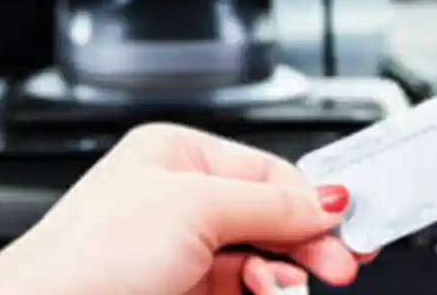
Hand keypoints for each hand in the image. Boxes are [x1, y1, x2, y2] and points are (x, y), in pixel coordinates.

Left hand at [0, 124, 367, 294]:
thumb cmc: (86, 257)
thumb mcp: (195, 209)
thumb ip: (268, 204)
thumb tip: (326, 197)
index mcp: (176, 155)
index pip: (266, 170)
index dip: (311, 198)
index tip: (350, 223)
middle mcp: (177, 199)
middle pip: (267, 216)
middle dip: (305, 240)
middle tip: (339, 264)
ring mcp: (176, 250)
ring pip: (257, 258)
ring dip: (281, 273)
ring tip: (286, 287)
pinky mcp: (177, 293)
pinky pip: (238, 289)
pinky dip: (260, 292)